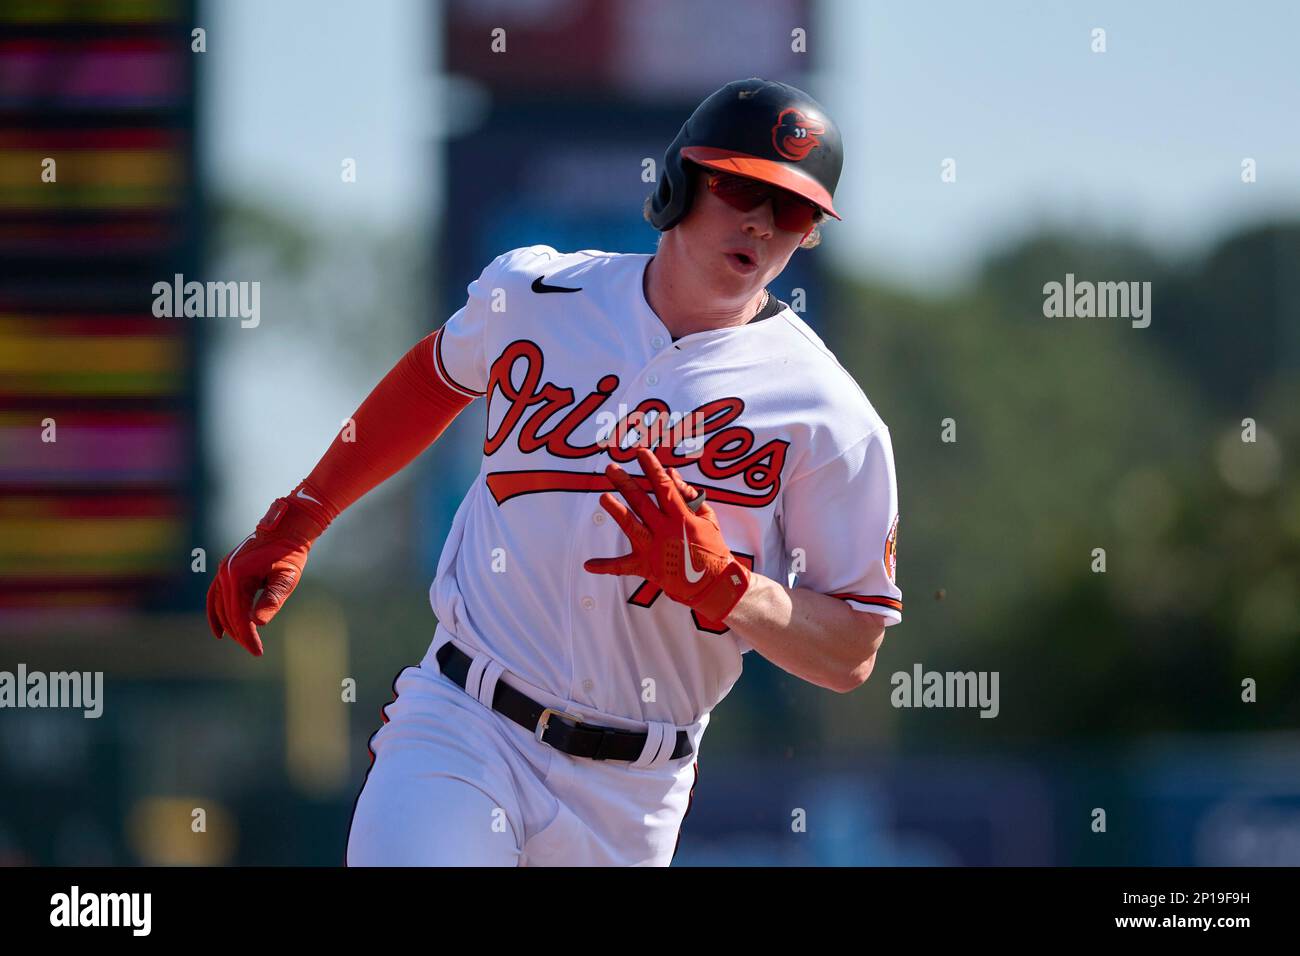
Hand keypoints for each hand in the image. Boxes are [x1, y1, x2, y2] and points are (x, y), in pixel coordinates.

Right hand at [205, 489, 329, 655]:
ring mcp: (223, 570)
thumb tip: (257, 623)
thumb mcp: (287, 577)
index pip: (238, 615)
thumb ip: (272, 599)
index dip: (246, 635)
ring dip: (228, 625)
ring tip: (241, 640)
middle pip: (226, 612)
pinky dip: (216, 612)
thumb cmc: (291, 552)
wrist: (288, 527)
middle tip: (254, 649)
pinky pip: (216, 595)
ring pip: (219, 605)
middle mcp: (225, 573)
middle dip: (239, 633)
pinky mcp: (226, 570)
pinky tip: (220, 628)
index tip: (257, 652)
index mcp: (237, 575)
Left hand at [584, 446, 749, 622]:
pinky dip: (606, 566)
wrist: (715, 583)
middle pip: (641, 502)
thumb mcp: (707, 517)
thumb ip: (688, 494)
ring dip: (616, 511)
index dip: (651, 468)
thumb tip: (670, 473)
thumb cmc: (712, 547)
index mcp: (682, 516)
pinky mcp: (647, 567)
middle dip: (626, 483)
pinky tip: (588, 565)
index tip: (640, 452)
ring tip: (603, 497)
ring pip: (631, 526)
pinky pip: (623, 567)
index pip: (663, 486)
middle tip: (611, 468)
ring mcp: (654, 549)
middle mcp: (665, 530)